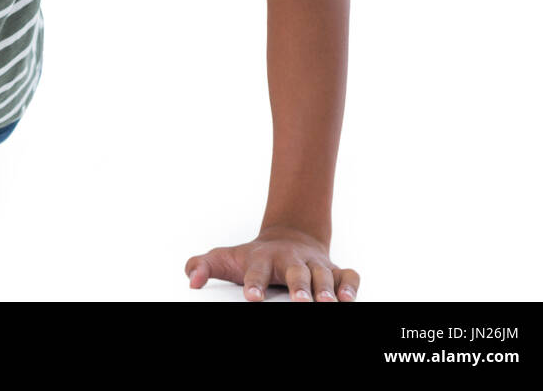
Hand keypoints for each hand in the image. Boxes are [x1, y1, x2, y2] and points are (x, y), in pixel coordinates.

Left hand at [184, 225, 358, 300]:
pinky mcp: (334, 269)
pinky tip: (349, 299)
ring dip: (326, 289)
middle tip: (300, 303)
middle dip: (299, 287)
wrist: (287, 237)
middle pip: (296, 272)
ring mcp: (314, 264)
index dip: (254, 284)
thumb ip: (202, 266)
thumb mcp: (225, 258)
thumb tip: (191, 282)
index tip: (251, 298)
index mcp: (262, 259)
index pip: (256, 271)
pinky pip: (348, 275)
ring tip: (327, 304)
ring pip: (323, 274)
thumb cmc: (253, 256)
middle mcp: (290, 260)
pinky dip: (351, 285)